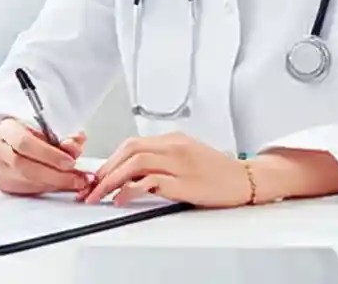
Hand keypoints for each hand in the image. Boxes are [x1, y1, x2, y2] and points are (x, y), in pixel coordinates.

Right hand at [0, 117, 89, 195]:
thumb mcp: (46, 129)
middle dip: (55, 175)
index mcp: (6, 130)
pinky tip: (61, 186)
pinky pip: (27, 191)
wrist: (10, 142)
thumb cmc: (29, 133)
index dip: (48, 154)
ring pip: (26, 182)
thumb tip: (76, 144)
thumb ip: (62, 137)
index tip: (70, 161)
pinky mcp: (4, 186)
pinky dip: (48, 189)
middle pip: (24, 167)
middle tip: (77, 178)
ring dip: (55, 184)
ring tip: (75, 182)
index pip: (24, 143)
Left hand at [82, 132, 250, 207]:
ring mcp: (179, 164)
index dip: (111, 160)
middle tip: (91, 186)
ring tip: (99, 193)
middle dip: (105, 168)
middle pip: (129, 150)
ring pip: (135, 163)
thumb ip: (163, 159)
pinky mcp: (184, 182)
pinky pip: (150, 181)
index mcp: (173, 139)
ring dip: (111, 179)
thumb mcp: (188, 156)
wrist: (246, 179)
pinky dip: (131, 189)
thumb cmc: (218, 172)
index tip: (98, 175)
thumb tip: (133, 171)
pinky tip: (121, 198)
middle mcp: (174, 147)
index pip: (132, 144)